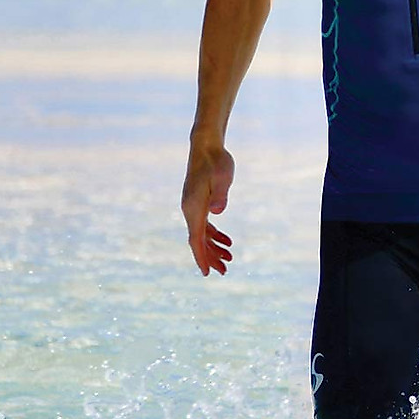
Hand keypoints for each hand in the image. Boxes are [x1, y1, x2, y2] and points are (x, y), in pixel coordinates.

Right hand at [181, 142, 235, 276]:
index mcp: (194, 206)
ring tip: (229, 259)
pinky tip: (226, 240)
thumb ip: (221, 194)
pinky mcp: (198, 201)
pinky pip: (204, 224)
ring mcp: (192, 205)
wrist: (206, 145)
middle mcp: (189, 209)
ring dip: (213, 247)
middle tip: (225, 271)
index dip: (201, 257)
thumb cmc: (216, 160)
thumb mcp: (223, 176)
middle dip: (210, 257)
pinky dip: (214, 235)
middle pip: (198, 240)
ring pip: (201, 234)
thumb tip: (216, 213)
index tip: (206, 273)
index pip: (196, 238)